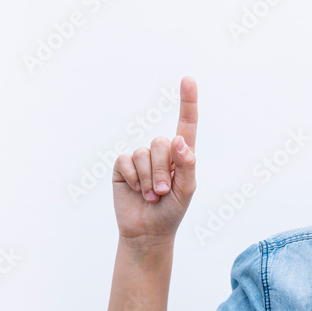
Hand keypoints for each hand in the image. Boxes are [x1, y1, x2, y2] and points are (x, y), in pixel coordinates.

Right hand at [112, 76, 197, 241]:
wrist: (148, 232)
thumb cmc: (172, 211)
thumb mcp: (187, 190)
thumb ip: (187, 165)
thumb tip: (179, 140)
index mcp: (181, 155)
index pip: (186, 124)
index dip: (187, 101)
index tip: (188, 79)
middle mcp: (161, 152)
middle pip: (162, 143)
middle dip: (163, 171)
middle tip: (164, 192)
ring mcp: (141, 158)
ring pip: (144, 153)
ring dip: (150, 179)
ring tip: (152, 196)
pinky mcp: (123, 167)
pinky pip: (126, 161)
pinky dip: (134, 178)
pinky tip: (137, 191)